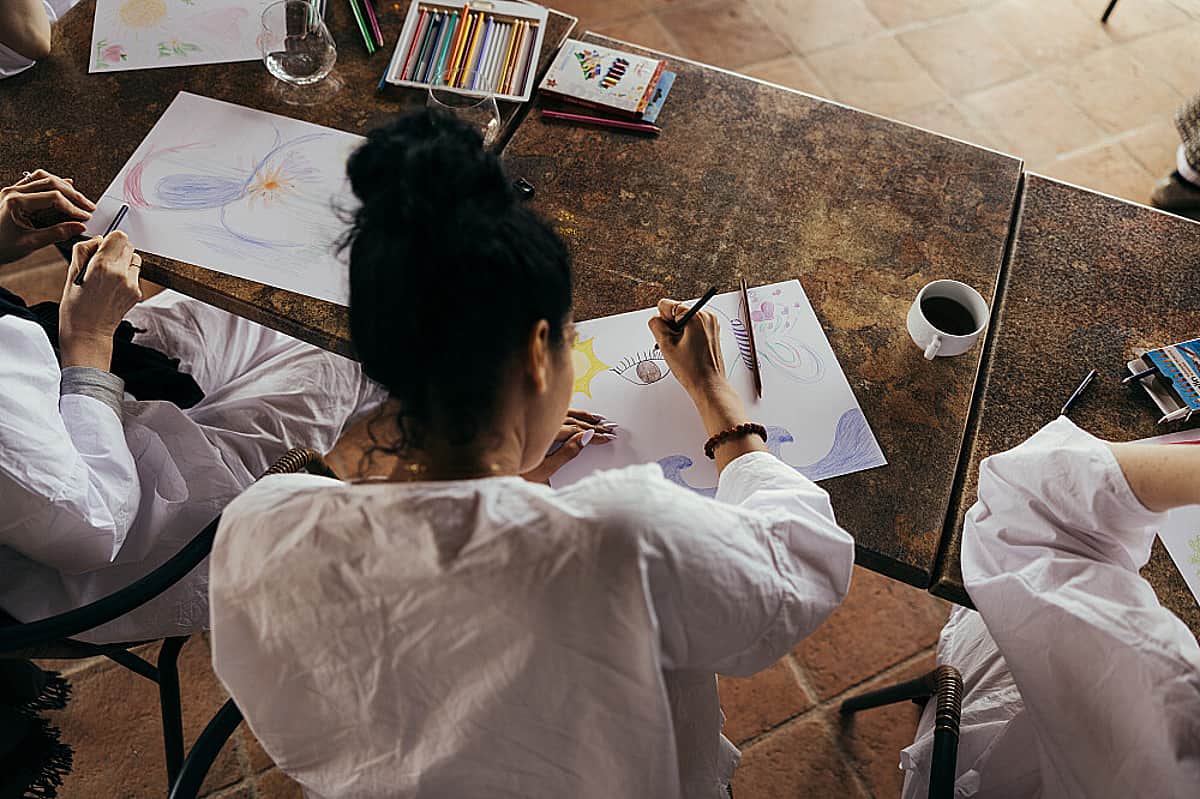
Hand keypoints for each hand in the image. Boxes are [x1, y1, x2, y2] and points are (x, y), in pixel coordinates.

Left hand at [0, 170, 95, 264]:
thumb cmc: (0, 247)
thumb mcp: (30, 243)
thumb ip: (56, 234)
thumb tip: (78, 227)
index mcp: (15, 202)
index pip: (53, 198)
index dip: (72, 208)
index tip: (84, 217)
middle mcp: (13, 192)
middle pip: (51, 183)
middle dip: (73, 195)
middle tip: (88, 206)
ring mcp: (12, 191)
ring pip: (44, 178)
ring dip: (64, 187)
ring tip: (78, 197)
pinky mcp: (14, 194)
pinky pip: (35, 181)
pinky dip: (52, 183)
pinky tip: (64, 186)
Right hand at [59, 232, 142, 370]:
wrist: (88, 332)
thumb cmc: (75, 305)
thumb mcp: (71, 273)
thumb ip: (84, 250)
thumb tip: (98, 239)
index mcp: (102, 266)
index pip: (119, 236)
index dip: (109, 239)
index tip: (102, 246)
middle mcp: (121, 274)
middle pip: (129, 246)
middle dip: (116, 250)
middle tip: (102, 262)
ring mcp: (132, 284)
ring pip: (134, 259)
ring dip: (124, 262)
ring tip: (108, 275)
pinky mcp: (137, 293)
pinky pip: (135, 274)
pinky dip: (127, 275)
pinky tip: (113, 286)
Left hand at [521, 409, 615, 483]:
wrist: (491, 470)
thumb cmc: (515, 473)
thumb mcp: (544, 470)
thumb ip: (566, 454)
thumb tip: (586, 438)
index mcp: (544, 433)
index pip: (576, 431)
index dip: (595, 434)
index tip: (609, 438)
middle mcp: (541, 422)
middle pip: (574, 421)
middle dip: (594, 426)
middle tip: (611, 429)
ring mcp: (537, 419)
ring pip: (567, 413)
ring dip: (586, 416)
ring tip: (601, 419)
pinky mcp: (534, 419)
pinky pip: (558, 412)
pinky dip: (572, 412)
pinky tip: (581, 414)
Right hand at [648, 298, 727, 397]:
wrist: (709, 385)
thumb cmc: (692, 369)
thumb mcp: (666, 345)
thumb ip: (656, 325)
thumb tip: (655, 318)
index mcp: (696, 316)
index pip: (667, 305)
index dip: (662, 321)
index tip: (669, 336)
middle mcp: (706, 316)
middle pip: (676, 312)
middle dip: (671, 327)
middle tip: (676, 346)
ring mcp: (711, 324)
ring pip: (683, 321)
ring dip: (678, 333)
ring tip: (683, 350)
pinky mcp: (712, 332)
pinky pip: (692, 328)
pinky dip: (687, 337)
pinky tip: (688, 350)